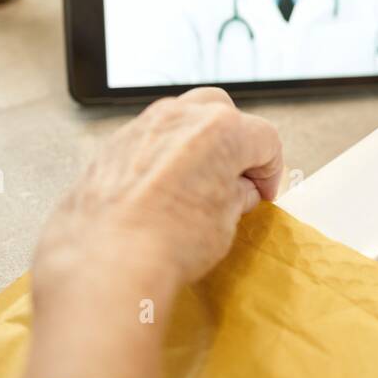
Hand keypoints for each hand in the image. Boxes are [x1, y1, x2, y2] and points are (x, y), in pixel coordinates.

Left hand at [25, 88, 282, 377]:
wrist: (106, 263)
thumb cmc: (170, 242)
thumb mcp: (227, 221)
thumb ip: (237, 195)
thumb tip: (237, 190)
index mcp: (221, 129)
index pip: (264, 139)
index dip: (270, 171)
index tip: (262, 195)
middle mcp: (180, 117)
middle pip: (222, 113)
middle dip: (234, 143)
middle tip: (235, 181)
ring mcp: (142, 127)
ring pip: (181, 121)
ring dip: (196, 147)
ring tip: (197, 187)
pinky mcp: (112, 146)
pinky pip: (148, 142)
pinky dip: (162, 159)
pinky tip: (162, 194)